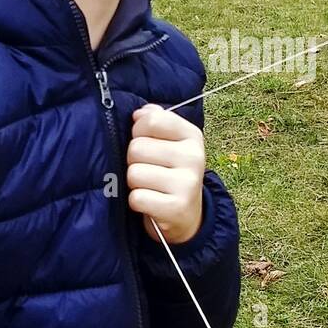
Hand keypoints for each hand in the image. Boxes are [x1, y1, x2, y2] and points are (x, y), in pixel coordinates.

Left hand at [127, 104, 204, 244]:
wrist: (187, 214)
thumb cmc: (171, 171)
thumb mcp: (170, 142)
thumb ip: (155, 121)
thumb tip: (139, 113)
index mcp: (192, 135)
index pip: (151, 120)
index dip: (138, 131)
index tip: (145, 141)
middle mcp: (194, 157)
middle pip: (136, 148)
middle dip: (134, 161)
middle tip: (149, 170)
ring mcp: (187, 183)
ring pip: (134, 174)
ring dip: (135, 183)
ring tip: (150, 186)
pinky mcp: (176, 208)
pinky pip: (136, 198)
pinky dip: (137, 202)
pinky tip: (150, 202)